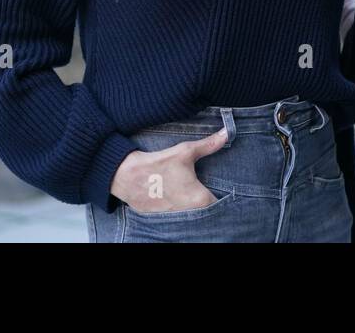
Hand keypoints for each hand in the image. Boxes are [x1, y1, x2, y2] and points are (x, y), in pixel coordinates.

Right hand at [109, 127, 226, 211]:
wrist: (127, 176)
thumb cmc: (158, 164)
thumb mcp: (185, 151)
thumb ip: (209, 145)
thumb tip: (227, 133)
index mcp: (200, 200)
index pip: (221, 205)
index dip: (224, 197)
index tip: (223, 189)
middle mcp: (190, 214)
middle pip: (206, 211)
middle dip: (208, 201)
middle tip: (207, 189)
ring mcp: (175, 219)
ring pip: (192, 216)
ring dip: (193, 207)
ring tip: (191, 193)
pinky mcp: (162, 220)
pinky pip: (177, 219)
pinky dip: (179, 210)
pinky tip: (176, 199)